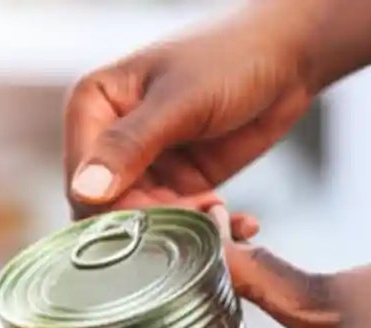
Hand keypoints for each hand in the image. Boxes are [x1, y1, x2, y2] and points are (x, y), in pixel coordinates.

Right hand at [63, 2, 319, 233]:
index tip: (152, 223)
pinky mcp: (178, 182)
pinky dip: (207, 229)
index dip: (112, 210)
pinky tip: (237, 223)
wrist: (288, 53)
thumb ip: (130, 145)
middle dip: (153, 224)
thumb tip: (85, 191)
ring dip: (184, 230)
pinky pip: (179, 220)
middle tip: (197, 224)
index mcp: (92, 107)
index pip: (82, 179)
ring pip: (146, 221)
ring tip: (223, 222)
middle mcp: (109, 139)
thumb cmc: (231, 55)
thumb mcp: (179, 100)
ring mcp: (144, 164)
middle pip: (111, 207)